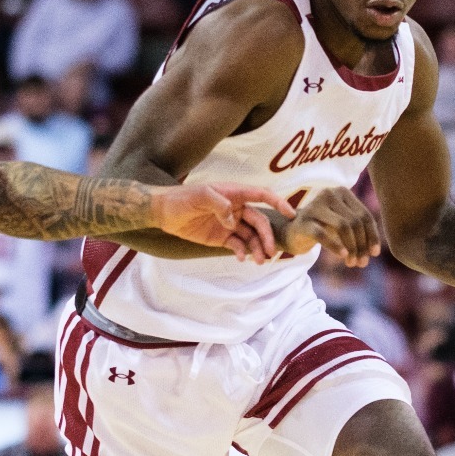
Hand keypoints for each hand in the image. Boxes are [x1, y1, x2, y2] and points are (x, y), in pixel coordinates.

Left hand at [152, 183, 295, 261]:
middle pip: (259, 221)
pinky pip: (237, 245)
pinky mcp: (222, 237)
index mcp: (234, 194)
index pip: (262, 195)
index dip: (278, 203)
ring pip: (251, 236)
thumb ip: (218, 203)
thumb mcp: (199, 195)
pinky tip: (241, 258)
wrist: (164, 212)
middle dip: (267, 236)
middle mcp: (236, 208)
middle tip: (270, 252)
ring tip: (259, 262)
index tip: (291, 213)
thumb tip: (233, 219)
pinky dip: (242, 252)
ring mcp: (230, 224)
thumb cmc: (181, 199)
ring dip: (257, 248)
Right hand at [282, 186, 380, 267]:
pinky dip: (334, 246)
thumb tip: (374, 251)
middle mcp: (329, 194)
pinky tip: (342, 256)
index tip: (374, 253)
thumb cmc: (324, 228)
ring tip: (352, 263)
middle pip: (355, 221)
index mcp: (342, 192)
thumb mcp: (343, 226)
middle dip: (361, 245)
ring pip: (343, 226)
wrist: (293, 231)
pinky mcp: (303, 221)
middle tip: (362, 263)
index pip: (364, 215)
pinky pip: (322, 234)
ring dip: (351, 247)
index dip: (372, 235)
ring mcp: (314, 206)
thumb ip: (359, 233)